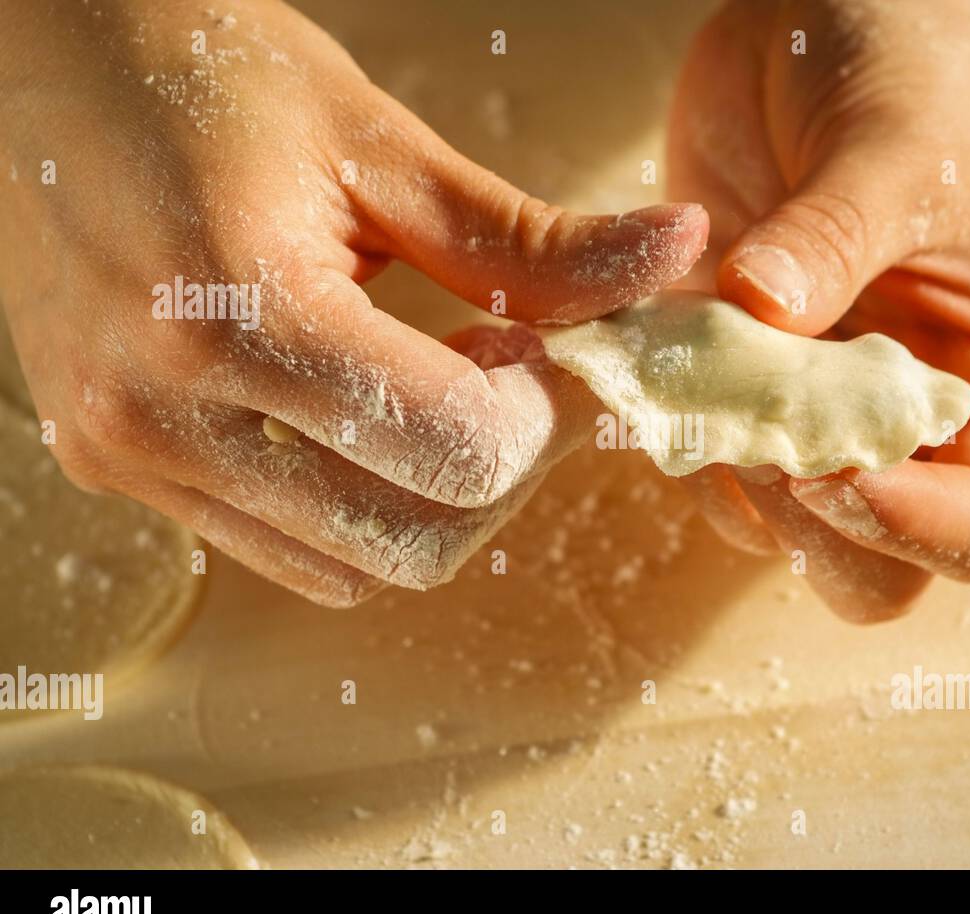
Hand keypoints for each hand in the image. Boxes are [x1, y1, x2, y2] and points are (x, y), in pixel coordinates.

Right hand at [0, 0, 706, 605]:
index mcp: (232, 312)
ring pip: (355, 566)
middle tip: (507, 370)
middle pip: (416, 540)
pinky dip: (361, 504)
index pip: (456, 452)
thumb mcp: (384, 148)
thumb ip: (534, 241)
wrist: (52, 63)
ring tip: (431, 380)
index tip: (547, 348)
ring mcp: (130, 454)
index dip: (542, 414)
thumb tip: (678, 253)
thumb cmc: (211, 77)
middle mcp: (162, 412)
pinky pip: (288, 550)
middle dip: (501, 470)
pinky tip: (366, 409)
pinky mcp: (117, 468)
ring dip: (433, 496)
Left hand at [669, 0, 969, 621]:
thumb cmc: (910, 79)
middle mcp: (926, 425)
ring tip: (704, 382)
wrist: (829, 30)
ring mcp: (831, 417)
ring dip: (733, 484)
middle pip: (885, 571)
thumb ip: (835, 237)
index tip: (825, 463)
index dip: (912, 524)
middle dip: (817, 528)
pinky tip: (665, 367)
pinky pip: (711, 469)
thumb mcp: (896, 146)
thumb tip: (759, 314)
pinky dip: (681, 440)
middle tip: (758, 441)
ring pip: (786, 535)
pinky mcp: (750, 390)